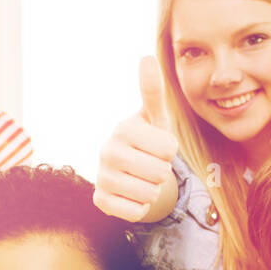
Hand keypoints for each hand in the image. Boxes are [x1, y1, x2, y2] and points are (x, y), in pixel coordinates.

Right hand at [94, 55, 178, 222]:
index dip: (171, 151)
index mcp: (123, 128)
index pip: (170, 149)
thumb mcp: (154, 117)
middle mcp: (107, 151)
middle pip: (160, 173)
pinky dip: (141, 207)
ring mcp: (101, 177)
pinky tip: (131, 195)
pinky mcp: (100, 201)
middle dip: (162, 173)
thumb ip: (152, 91)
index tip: (157, 147)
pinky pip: (136, 212)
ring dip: (153, 191)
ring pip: (149, 194)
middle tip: (149, 165)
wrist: (127, 171)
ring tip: (141, 178)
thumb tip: (146, 57)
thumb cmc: (146, 141)